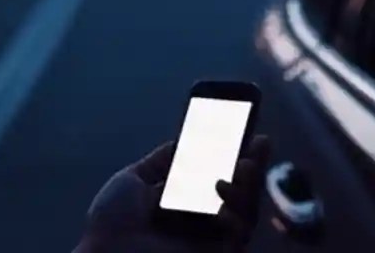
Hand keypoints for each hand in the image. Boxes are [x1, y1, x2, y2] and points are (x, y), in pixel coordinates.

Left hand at [75, 136, 270, 252]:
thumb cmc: (112, 223)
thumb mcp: (133, 180)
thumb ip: (162, 161)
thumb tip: (184, 140)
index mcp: (183, 204)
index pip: (218, 177)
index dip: (235, 157)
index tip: (248, 133)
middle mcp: (200, 222)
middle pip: (240, 193)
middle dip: (254, 166)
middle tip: (262, 141)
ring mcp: (210, 242)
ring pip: (246, 212)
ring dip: (248, 187)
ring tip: (244, 166)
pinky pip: (239, 238)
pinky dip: (236, 219)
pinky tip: (222, 209)